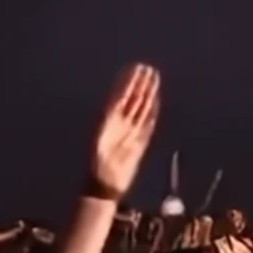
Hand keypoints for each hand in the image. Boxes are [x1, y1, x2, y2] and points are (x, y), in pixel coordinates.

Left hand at [90, 64, 160, 198]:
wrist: (105, 185)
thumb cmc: (98, 165)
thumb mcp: (100, 140)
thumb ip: (108, 122)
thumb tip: (114, 104)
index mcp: (108, 121)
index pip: (120, 96)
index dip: (127, 82)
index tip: (134, 68)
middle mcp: (119, 124)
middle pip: (132, 99)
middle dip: (139, 84)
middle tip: (147, 68)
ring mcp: (129, 132)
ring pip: (140, 108)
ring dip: (147, 94)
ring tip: (153, 79)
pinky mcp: (139, 142)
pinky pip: (147, 123)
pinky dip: (151, 112)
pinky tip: (155, 102)